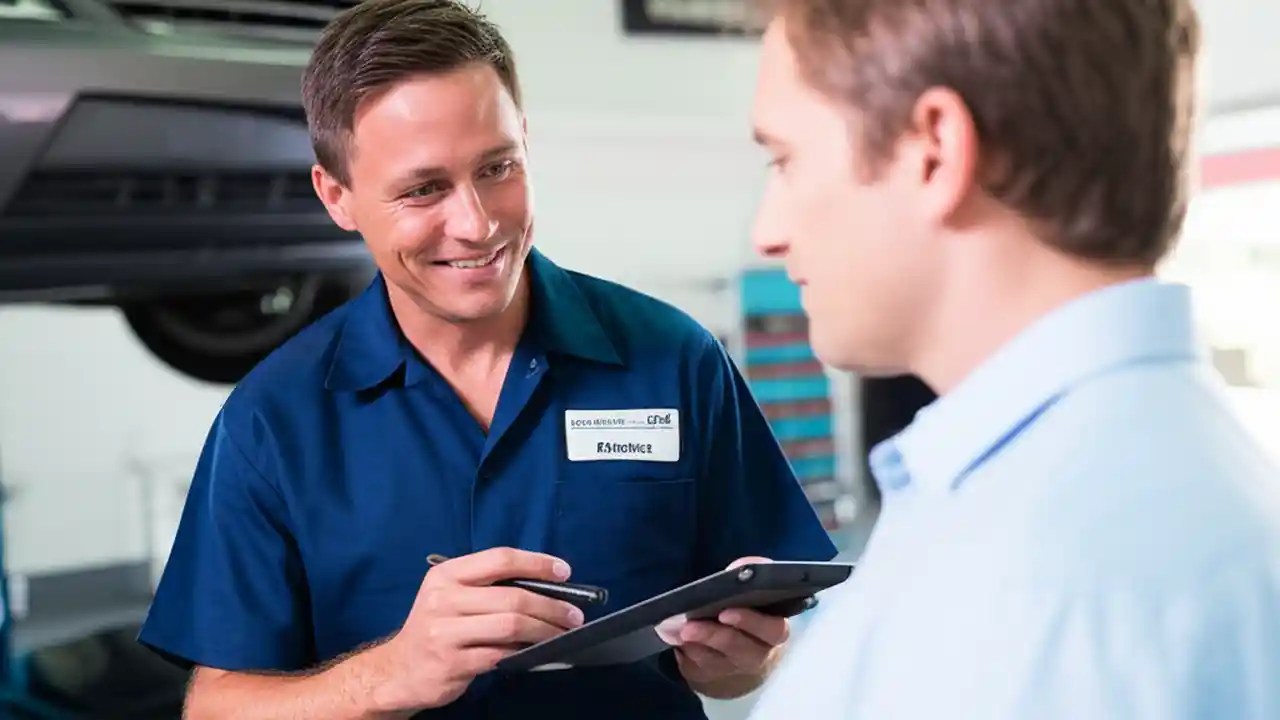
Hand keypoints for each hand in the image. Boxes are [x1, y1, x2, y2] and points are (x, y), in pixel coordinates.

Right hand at [369, 547, 584, 711]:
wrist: (399, 669)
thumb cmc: (438, 627)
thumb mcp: (452, 595)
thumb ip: (489, 586)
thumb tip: (546, 586)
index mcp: (447, 574)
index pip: (500, 559)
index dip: (536, 563)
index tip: (564, 572)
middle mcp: (443, 599)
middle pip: (512, 596)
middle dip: (551, 605)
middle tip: (573, 614)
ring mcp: (445, 632)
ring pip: (510, 626)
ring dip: (544, 630)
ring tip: (561, 633)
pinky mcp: (451, 663)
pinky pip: (500, 655)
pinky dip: (524, 653)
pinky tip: (535, 652)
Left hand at [662, 557, 790, 687]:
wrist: (742, 647)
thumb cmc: (748, 610)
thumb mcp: (753, 590)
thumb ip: (750, 573)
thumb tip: (739, 567)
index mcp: (772, 631)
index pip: (771, 630)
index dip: (750, 622)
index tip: (726, 612)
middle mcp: (756, 655)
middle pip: (738, 649)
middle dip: (713, 636)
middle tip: (691, 625)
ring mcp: (731, 669)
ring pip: (713, 661)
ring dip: (693, 644)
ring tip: (678, 630)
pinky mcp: (708, 676)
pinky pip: (694, 667)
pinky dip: (683, 652)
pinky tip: (674, 638)